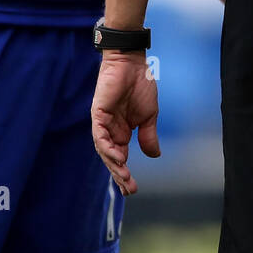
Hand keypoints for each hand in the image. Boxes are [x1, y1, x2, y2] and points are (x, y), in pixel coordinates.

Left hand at [92, 51, 160, 193]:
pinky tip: (117, 157)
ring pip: (104, 150)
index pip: (120, 158)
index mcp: (122, 132)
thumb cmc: (141, 85)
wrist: (133, 63)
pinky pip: (100, 135)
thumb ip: (148, 135)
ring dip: (113, 164)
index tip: (132, 189)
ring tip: (124, 176)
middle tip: (129, 189)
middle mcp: (110, 130)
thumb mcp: (149, 116)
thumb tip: (154, 156)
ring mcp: (103, 123)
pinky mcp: (98, 113)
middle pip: (111, 158)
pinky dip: (107, 147)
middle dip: (119, 175)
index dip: (124, 174)